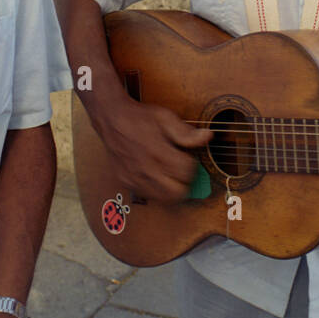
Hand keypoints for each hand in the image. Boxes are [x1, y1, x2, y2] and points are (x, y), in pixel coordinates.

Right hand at [91, 98, 211, 202]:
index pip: (186, 172)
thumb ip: (186, 132)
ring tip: (172, 176)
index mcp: (158, 152)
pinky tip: (158, 177)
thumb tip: (207, 137)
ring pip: (163, 199)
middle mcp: (146, 168)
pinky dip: (157, 191)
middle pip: (177, 192)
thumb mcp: (165, 118)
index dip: (192, 166)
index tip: (188, 158)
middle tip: (184, 171)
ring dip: (172, 190)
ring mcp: (135, 177)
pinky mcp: (126, 181)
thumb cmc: (139, 118)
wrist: (112, 119)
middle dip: (186, 183)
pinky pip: (148, 196)